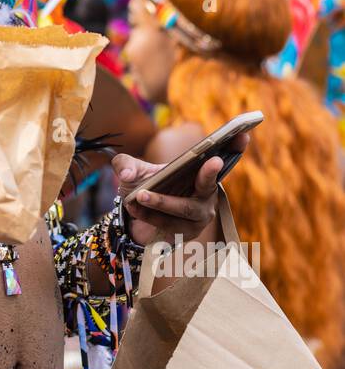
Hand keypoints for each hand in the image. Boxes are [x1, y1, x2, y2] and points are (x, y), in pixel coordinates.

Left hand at [111, 132, 249, 246]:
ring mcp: (199, 217)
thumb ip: (125, 164)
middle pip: (209, 185)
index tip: (244, 135)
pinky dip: (150, 216)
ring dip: (162, 202)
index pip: (221, 159)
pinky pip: (171, 225)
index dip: (235, 147)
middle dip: (209, 174)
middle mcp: (205, 195)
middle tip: (212, 161)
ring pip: (186, 209)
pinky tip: (134, 207)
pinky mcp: (187, 234)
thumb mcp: (132, 171)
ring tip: (139, 196)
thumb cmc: (142, 188)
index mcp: (198, 173)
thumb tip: (127, 175)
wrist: (134, 220)